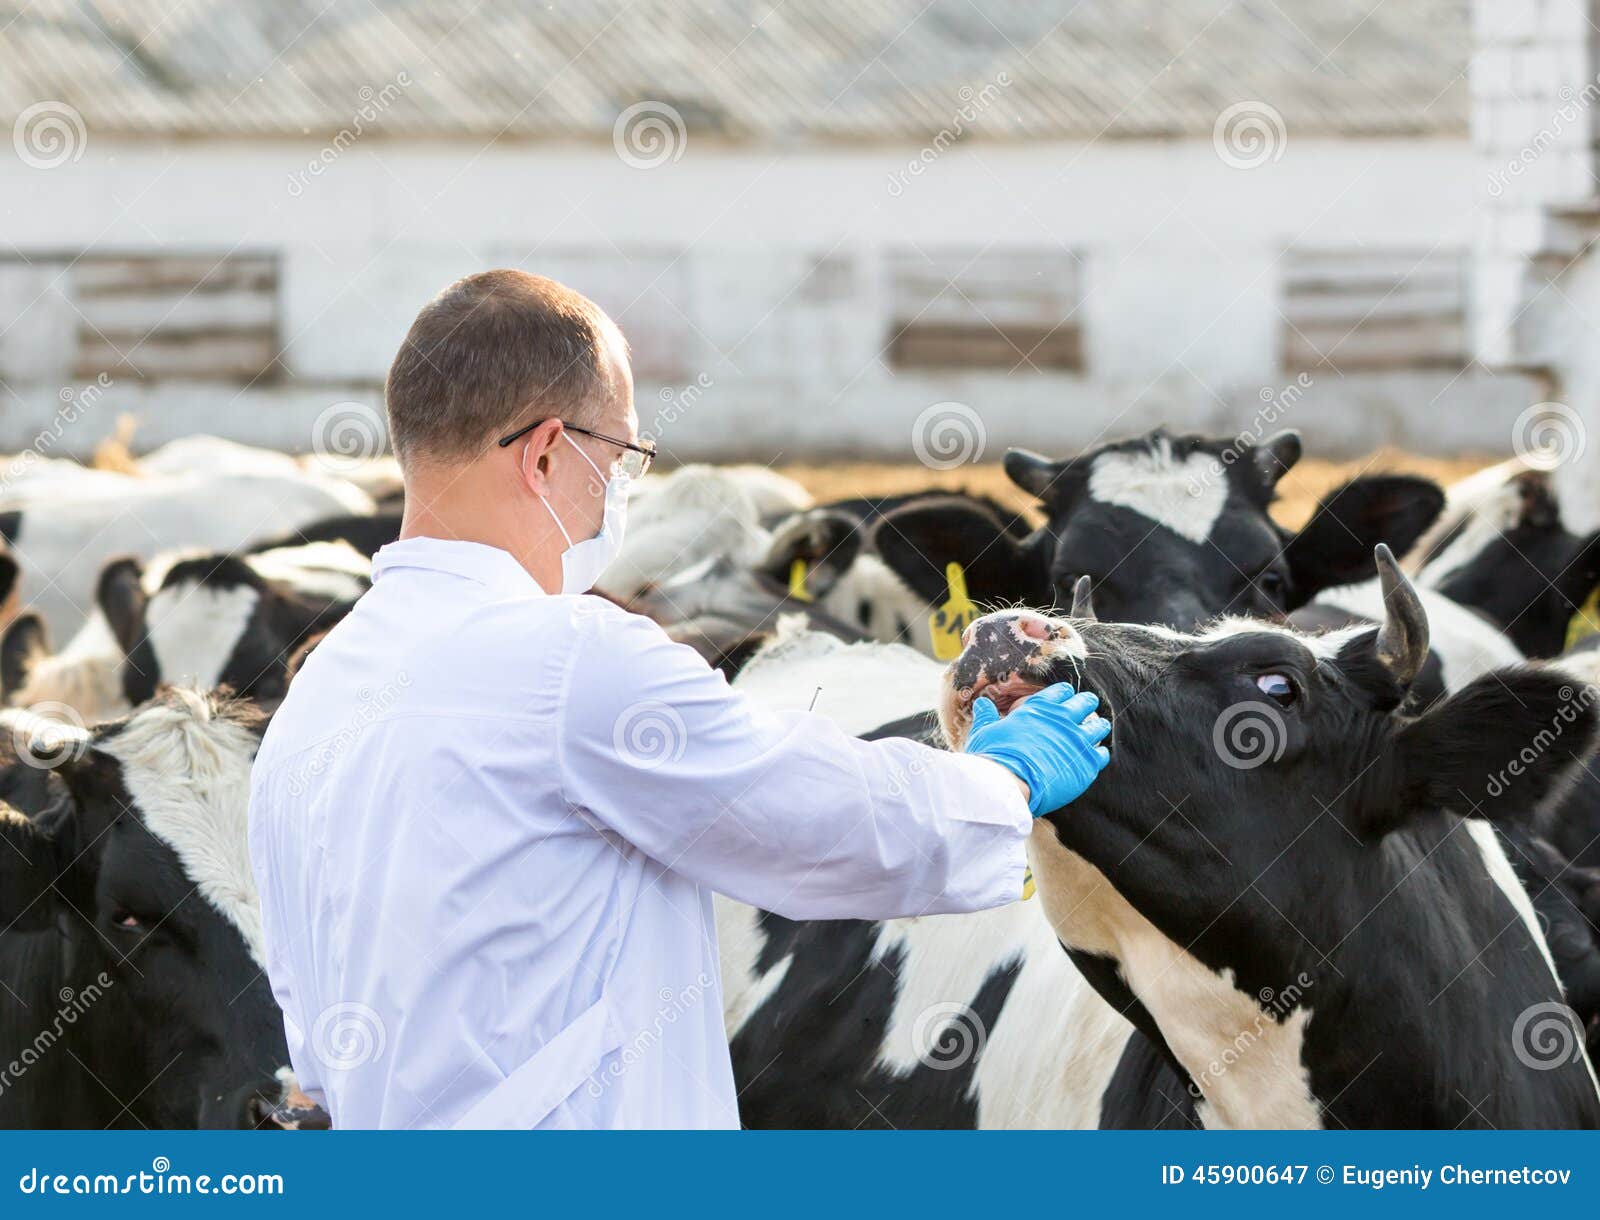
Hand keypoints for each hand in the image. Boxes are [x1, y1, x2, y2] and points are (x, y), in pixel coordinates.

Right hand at [963, 683, 1110, 816]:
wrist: (1006, 785)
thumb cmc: (993, 757)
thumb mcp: (984, 731)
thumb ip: (986, 716)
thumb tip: (982, 703)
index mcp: (1040, 708)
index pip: (1062, 691)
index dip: (1065, 695)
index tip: (1065, 700)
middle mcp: (1062, 719)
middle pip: (1086, 702)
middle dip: (1087, 704)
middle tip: (1086, 709)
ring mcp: (1077, 740)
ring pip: (1099, 726)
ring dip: (1097, 727)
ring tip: (1095, 731)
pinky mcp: (1086, 763)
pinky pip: (1102, 754)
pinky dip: (1099, 754)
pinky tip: (1093, 757)